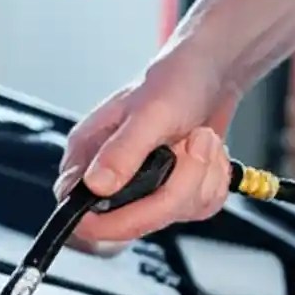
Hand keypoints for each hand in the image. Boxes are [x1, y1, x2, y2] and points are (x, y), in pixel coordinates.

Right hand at [53, 45, 239, 254]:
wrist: (212, 73)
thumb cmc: (174, 80)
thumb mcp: (149, 113)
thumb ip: (122, 151)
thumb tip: (96, 185)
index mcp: (87, 158)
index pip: (81, 214)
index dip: (112, 221)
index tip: (150, 199)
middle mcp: (109, 179)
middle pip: (137, 221)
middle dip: (178, 184)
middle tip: (191, 142)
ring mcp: (143, 191)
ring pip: (175, 215)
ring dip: (201, 176)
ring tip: (198, 138)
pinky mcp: (173, 195)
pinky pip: (198, 209)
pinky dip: (213, 179)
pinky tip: (206, 152)